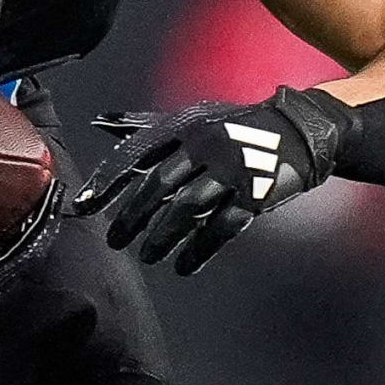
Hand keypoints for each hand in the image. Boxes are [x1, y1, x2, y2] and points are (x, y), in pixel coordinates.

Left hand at [75, 89, 349, 273]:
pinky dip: (199, 249)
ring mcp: (232, 170)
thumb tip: (101, 122)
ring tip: (147, 257)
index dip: (109, 182)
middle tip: (115, 240)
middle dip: (132, 216)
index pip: (137, 154)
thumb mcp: (193, 118)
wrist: (299, 130)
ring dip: (162, 236)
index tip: (85, 206)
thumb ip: (148, 125)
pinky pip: (221, 227)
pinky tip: (182, 266)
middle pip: (158, 184)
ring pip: (187, 208)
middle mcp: (205, 145)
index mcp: (185, 127)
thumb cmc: (235, 126)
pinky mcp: (255, 194)